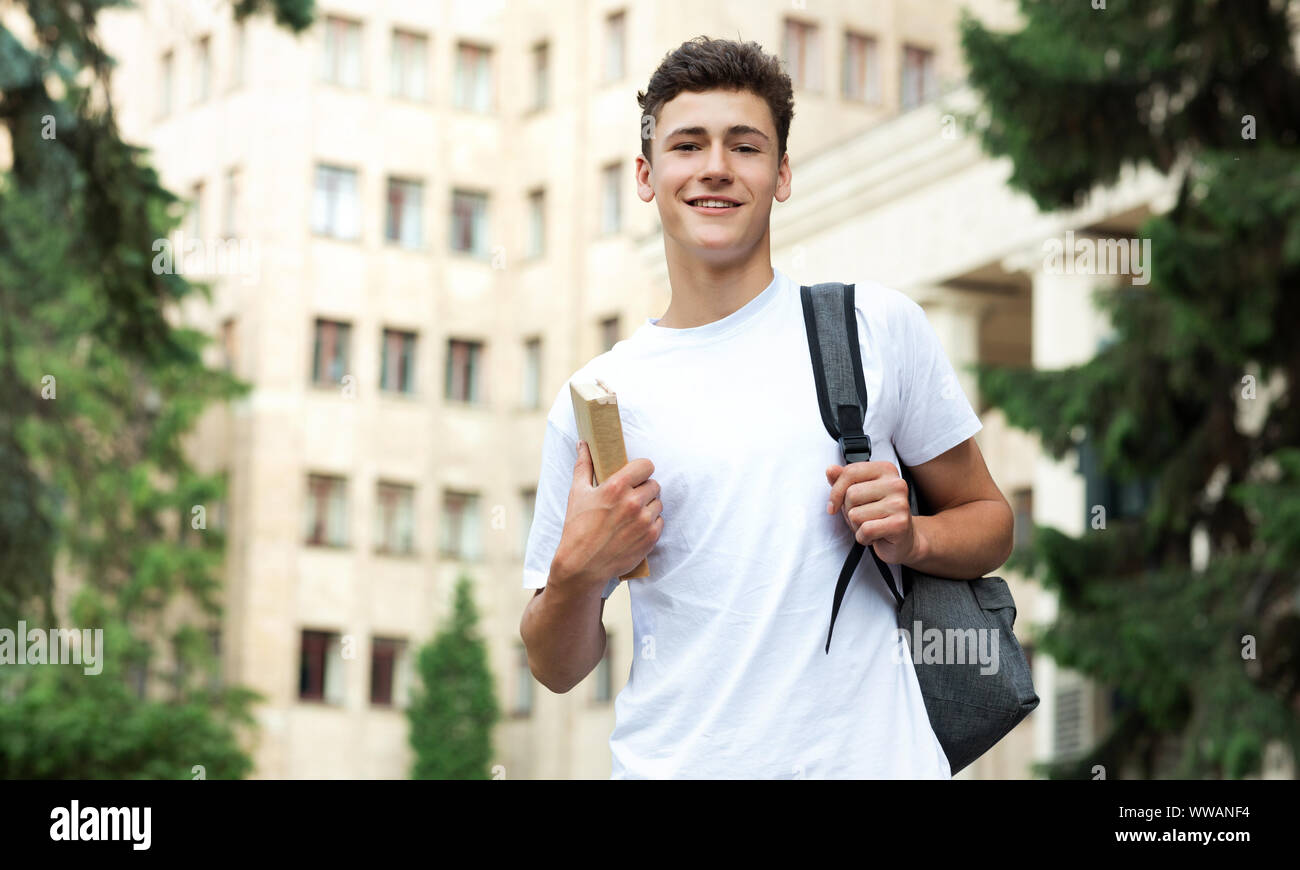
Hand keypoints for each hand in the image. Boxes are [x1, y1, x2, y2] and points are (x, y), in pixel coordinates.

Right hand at [551, 440, 662, 592]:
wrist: (582, 565)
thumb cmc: (577, 527)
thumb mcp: (577, 493)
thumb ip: (583, 465)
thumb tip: (583, 444)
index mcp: (617, 487)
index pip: (646, 465)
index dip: (640, 470)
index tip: (634, 476)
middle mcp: (634, 502)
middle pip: (654, 484)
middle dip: (643, 489)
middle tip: (629, 498)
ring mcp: (644, 521)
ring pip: (658, 503)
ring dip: (648, 506)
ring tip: (631, 515)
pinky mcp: (651, 538)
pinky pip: (660, 521)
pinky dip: (651, 524)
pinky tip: (635, 528)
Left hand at [825, 461, 919, 563]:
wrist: (902, 539)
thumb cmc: (877, 515)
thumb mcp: (857, 494)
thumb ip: (843, 480)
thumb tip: (831, 470)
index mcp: (886, 470)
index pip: (851, 472)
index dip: (835, 491)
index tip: (833, 505)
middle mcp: (896, 483)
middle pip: (851, 494)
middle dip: (849, 511)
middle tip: (862, 517)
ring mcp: (900, 503)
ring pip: (855, 514)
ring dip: (856, 526)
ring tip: (869, 526)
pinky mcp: (900, 523)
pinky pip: (866, 530)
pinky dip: (863, 537)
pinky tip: (873, 536)